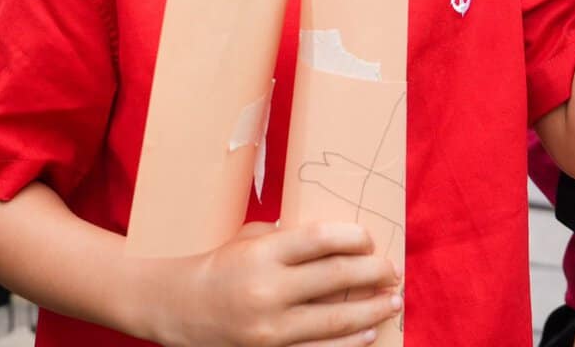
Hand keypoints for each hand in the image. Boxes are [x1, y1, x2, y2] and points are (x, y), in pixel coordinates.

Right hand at [159, 221, 401, 346]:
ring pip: (336, 320)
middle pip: (336, 277)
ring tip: (393, 301)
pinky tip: (369, 333)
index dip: (354, 238)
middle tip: (392, 270)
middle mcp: (268, 289)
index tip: (370, 239)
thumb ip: (290, 238)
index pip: (321, 240)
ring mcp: (271, 328)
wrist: (182, 308)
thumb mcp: (250, 239)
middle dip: (374, 272)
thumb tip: (340, 241)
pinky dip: (350, 343)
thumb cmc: (222, 266)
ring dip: (372, 310)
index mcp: (263, 253)